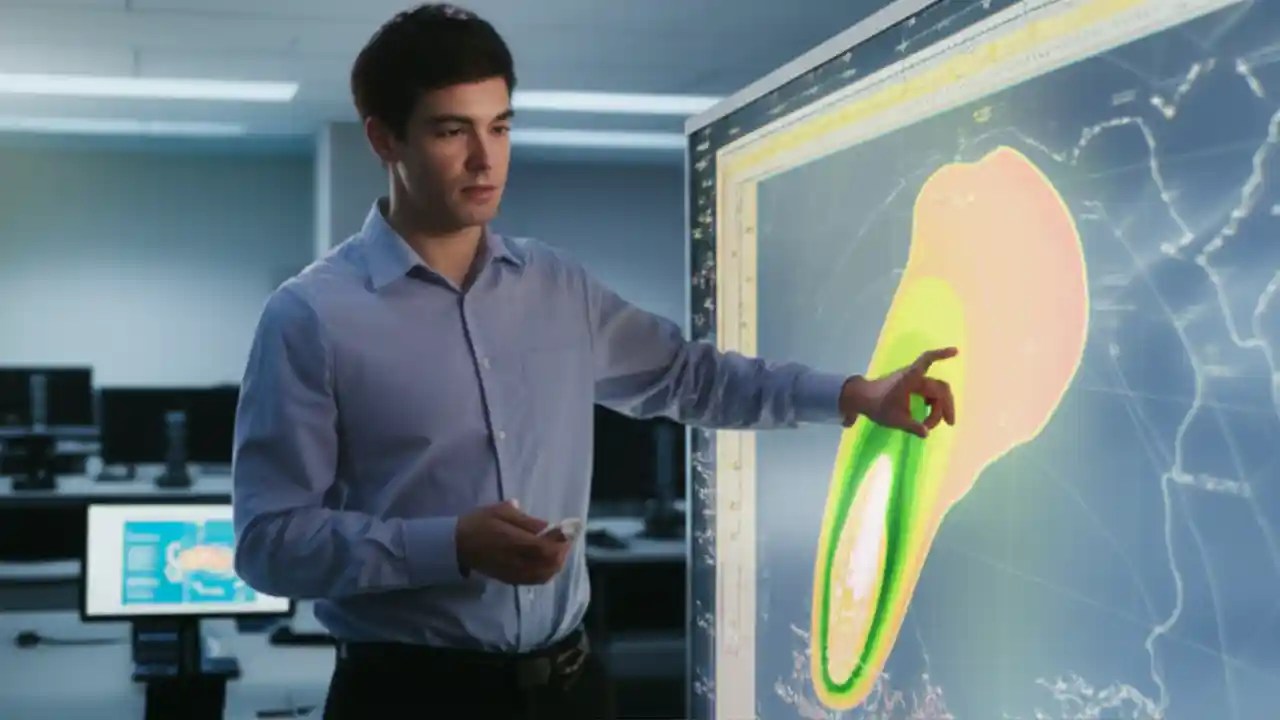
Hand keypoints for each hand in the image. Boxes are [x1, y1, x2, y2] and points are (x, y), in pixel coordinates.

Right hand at [455, 500, 571, 584]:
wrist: (455, 546)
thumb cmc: (477, 523)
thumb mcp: (499, 512)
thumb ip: (525, 519)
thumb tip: (546, 525)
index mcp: (515, 542)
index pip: (548, 548)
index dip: (563, 540)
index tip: (569, 529)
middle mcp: (518, 562)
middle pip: (551, 564)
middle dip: (563, 551)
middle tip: (565, 538)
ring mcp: (515, 573)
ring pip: (546, 575)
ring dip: (557, 562)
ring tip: (557, 549)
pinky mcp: (510, 579)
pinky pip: (535, 580)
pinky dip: (547, 571)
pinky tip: (546, 561)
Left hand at [839, 347, 957, 437]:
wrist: (860, 399)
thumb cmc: (877, 405)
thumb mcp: (895, 420)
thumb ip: (913, 427)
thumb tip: (926, 434)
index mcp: (910, 379)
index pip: (927, 361)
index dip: (942, 354)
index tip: (956, 351)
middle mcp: (913, 377)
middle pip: (938, 388)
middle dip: (945, 405)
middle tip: (949, 423)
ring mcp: (912, 380)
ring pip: (934, 391)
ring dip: (937, 406)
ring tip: (930, 424)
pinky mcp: (909, 386)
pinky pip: (927, 392)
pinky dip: (932, 401)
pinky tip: (929, 412)